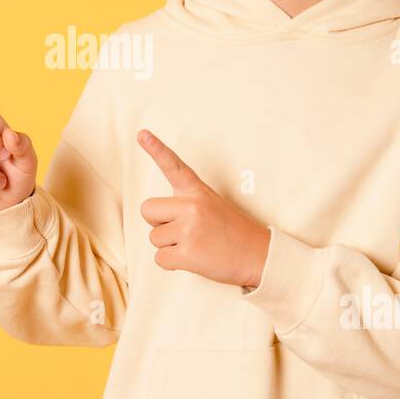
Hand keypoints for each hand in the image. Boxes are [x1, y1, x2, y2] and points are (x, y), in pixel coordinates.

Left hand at [138, 128, 270, 288]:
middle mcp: (191, 206)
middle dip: (158, 223)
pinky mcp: (187, 253)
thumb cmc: (232, 232)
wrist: (258, 256)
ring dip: (169, 246)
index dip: (156, 149)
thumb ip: (186, 204)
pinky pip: (160, 259)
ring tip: (195, 245)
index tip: (141, 134)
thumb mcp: (212, 206)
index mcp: (197, 192)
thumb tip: (160, 219)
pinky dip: (172, 263)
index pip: (173, 166)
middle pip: (148, 210)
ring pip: (153, 238)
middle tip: (183, 231)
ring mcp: (189, 229)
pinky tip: (193, 259)